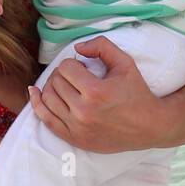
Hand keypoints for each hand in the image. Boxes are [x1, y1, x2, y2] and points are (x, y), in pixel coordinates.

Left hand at [26, 35, 160, 152]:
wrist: (149, 126)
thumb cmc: (137, 93)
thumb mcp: (125, 63)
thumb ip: (102, 47)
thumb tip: (77, 47)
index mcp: (95, 92)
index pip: (66, 68)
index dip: (73, 63)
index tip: (83, 67)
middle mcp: (83, 111)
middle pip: (55, 82)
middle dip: (63, 74)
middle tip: (75, 75)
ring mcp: (76, 127)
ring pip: (48, 98)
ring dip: (51, 86)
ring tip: (63, 84)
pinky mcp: (74, 139)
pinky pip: (46, 119)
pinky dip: (37, 104)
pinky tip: (35, 93)